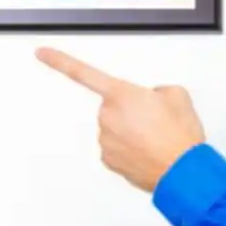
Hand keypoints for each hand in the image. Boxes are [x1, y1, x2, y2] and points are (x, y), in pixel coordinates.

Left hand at [36, 47, 205, 192]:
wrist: (183, 172)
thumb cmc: (178, 136)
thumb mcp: (178, 96)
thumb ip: (158, 90)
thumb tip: (154, 99)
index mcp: (120, 94)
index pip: (82, 72)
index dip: (59, 61)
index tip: (42, 53)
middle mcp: (107, 116)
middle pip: (113, 106)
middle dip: (130, 110)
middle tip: (154, 120)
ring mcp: (106, 140)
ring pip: (116, 128)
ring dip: (132, 130)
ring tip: (156, 138)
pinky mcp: (108, 160)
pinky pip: (117, 147)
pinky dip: (130, 148)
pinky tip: (148, 151)